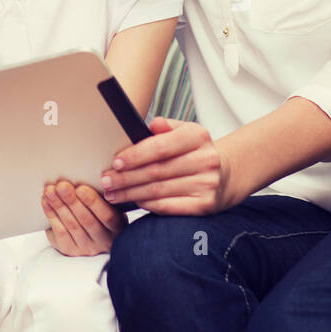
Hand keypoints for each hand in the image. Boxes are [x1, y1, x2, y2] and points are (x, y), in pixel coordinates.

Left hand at [42, 179, 122, 255]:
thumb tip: (85, 172)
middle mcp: (104, 240)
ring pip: (71, 225)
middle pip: (86, 220)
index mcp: (118, 226)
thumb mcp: (107, 203)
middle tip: (62, 185)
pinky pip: (60, 232)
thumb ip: (101, 192)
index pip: (107, 216)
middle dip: (72, 201)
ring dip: (59, 205)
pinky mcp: (70, 250)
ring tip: (50, 190)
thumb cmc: (98, 211)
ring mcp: (87, 247)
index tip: (81, 188)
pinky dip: (52, 214)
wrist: (89, 234)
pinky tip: (46, 202)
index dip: (93, 202)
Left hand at [101, 117, 231, 214]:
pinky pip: (169, 207)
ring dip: (131, 193)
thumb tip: (152, 124)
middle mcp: (206, 160)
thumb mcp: (183, 131)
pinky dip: (148, 204)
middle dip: (126, 178)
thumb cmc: (193, 150)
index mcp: (198, 135)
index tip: (114, 163)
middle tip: (106, 181)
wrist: (224, 174)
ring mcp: (207, 184)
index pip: (159, 147)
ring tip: (113, 193)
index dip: (134, 156)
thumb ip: (165, 127)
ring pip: (159, 191)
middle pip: (156, 171)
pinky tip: (133, 201)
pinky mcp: (206, 205)